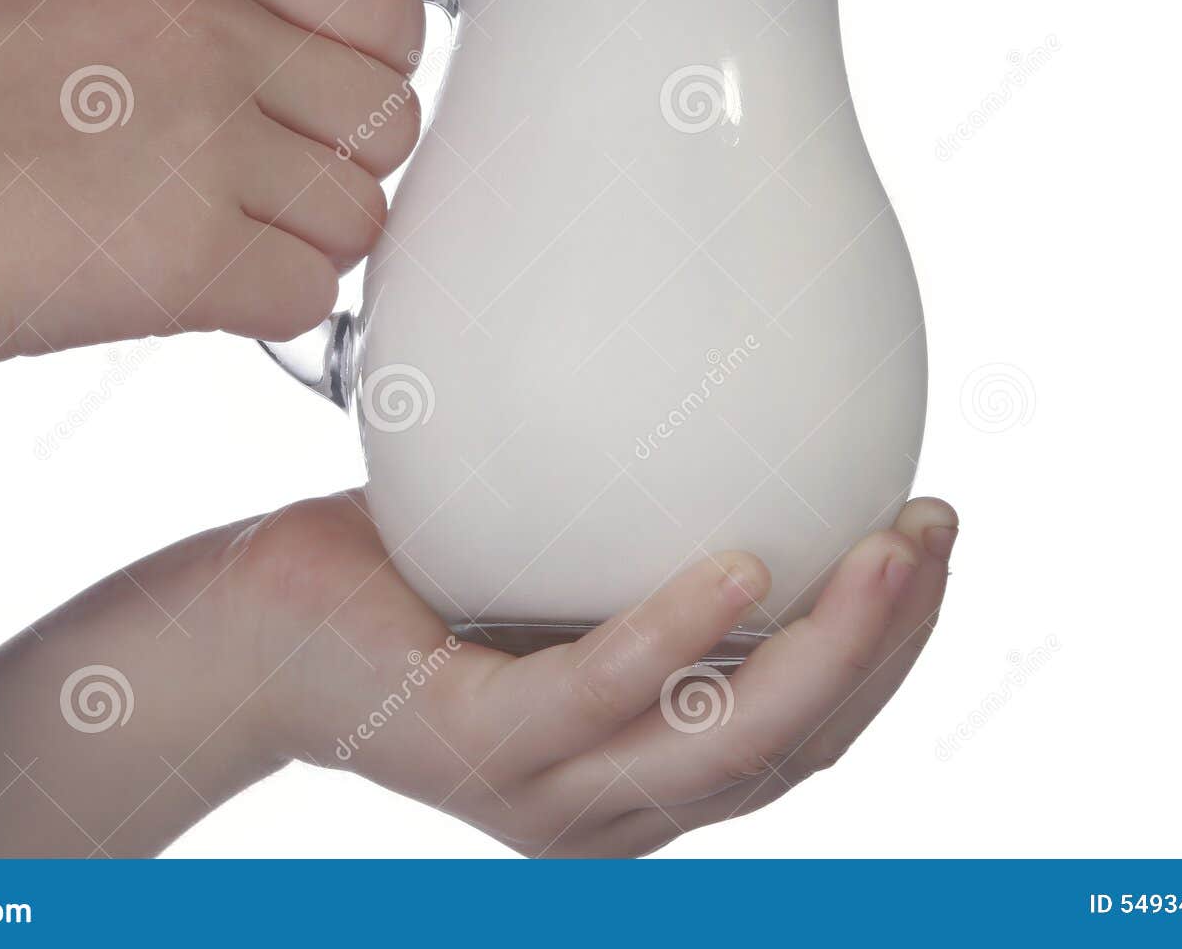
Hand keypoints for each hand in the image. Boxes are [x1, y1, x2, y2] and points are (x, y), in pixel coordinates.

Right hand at [0, 0, 422, 376]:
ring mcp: (209, 151)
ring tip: (221, 233)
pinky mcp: (196, 261)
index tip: (335, 95)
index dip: (382, 58)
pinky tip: (206, 284)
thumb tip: (332, 50)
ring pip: (364, 215)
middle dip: (342, 162)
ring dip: (307, 241)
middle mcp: (213, 41)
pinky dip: (271, 306)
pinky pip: (316, 294)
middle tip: (263, 182)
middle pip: (390, 118)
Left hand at [0, 492, 955, 857]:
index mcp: (646, 763)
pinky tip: (739, 570)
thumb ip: (636, 510)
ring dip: (826, 649)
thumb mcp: (547, 541)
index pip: (807, 731)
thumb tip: (721, 379)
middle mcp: (616, 802)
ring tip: (886, 548)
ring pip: (725, 743)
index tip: (934, 537)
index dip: (893, 650)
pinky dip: (674, 635)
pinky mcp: (479, 747)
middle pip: (796, 747)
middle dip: (888, 647)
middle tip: (934, 532)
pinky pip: (596, 695)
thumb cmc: (404, 574)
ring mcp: (549, 790)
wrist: (247, 630)